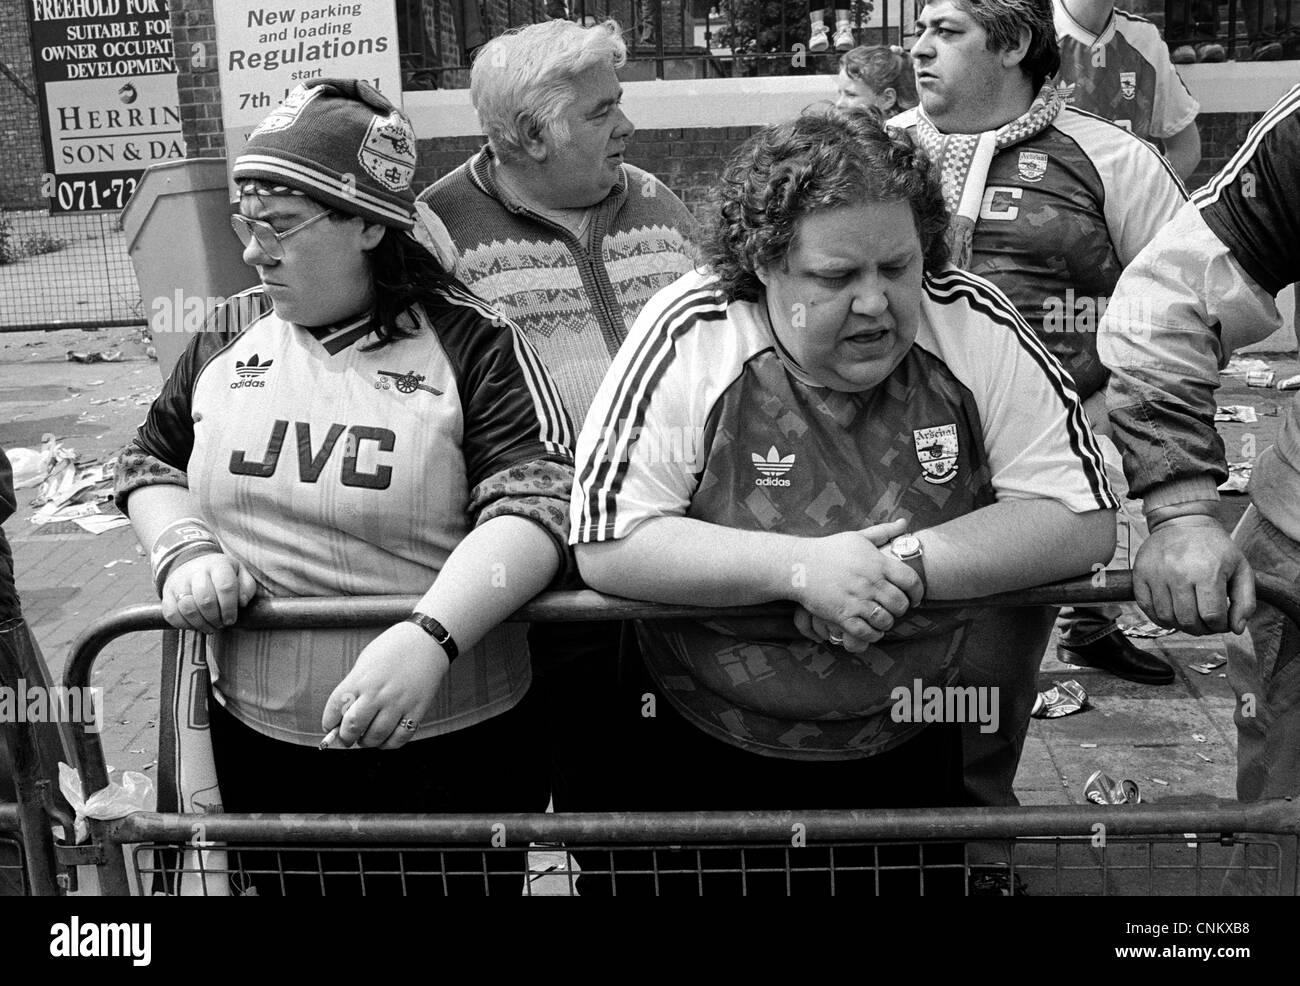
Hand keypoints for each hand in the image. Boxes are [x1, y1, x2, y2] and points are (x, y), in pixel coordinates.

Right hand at [162, 553, 257, 632]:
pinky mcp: (166, 594)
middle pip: (206, 599)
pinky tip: (195, 625)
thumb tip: (242, 602)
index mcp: (218, 565)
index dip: (229, 607)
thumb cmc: (221, 574)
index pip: (225, 587)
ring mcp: (179, 582)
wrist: (192, 564)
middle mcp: (196, 571)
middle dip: (216, 618)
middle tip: (221, 624)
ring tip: (210, 627)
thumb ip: (247, 587)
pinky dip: (184, 625)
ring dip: (201, 623)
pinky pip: (172, 614)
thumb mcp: (239, 574)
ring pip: (187, 608)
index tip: (231, 620)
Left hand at [321, 622, 450, 749]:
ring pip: (375, 736)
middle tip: (347, 738)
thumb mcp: (365, 662)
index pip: (335, 709)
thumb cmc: (392, 649)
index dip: (329, 722)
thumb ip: (354, 687)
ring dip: (366, 742)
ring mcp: (398, 702)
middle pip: (353, 727)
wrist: (427, 640)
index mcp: (360, 678)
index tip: (330, 727)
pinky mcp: (417, 709)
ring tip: (366, 739)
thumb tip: (342, 716)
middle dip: (346, 738)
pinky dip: (389, 744)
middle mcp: (377, 692)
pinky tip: (385, 739)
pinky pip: (400, 737)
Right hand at [791, 518, 921, 650]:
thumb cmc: (829, 550)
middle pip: (900, 604)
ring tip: (882, 620)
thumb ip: (883, 532)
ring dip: (887, 623)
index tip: (915, 599)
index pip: (910, 581)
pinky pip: (866, 632)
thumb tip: (904, 523)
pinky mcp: (842, 614)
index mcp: (877, 563)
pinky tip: (870, 630)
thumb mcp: (857, 537)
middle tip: (895, 609)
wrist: (798, 565)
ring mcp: (856, 599)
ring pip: (885, 620)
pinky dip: (872, 635)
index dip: (918, 593)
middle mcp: (870, 582)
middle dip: (901, 610)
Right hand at [1133, 516, 1254, 634]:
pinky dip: (1158, 617)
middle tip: (1205, 623)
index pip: (1212, 616)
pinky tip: (1171, 612)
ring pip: (1166, 618)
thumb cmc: (1214, 547)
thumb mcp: (1241, 568)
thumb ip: (1245, 601)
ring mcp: (1156, 574)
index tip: (1221, 622)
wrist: (1181, 522)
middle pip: (1188, 621)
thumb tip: (1236, 628)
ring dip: (1179, 624)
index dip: (1219, 626)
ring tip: (1189, 616)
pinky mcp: (1140, 574)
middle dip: (1201, 629)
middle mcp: (1179, 574)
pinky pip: (1146, 608)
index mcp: (1207, 572)